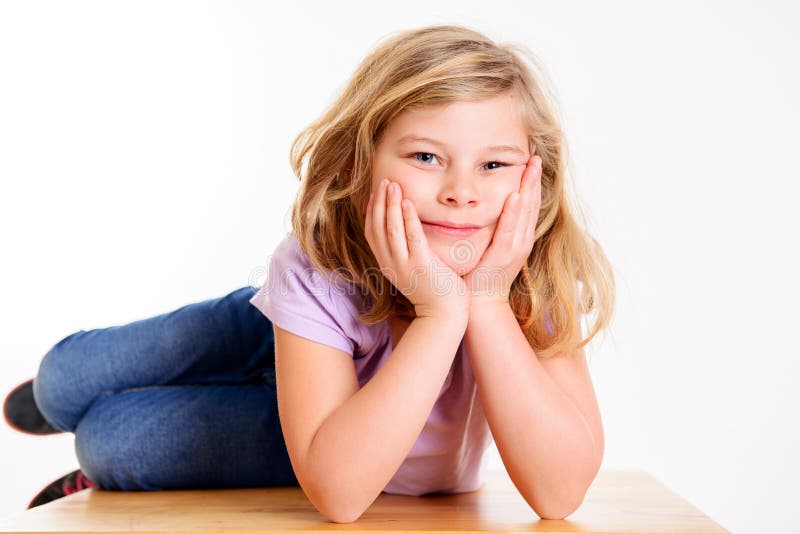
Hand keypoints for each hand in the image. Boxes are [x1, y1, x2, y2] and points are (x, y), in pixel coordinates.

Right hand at [365, 178, 468, 318]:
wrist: (444, 314)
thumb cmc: (434, 290)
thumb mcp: (412, 269)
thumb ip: (407, 252)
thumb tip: (407, 232)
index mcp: (387, 264)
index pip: (371, 233)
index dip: (371, 211)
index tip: (376, 192)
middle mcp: (391, 264)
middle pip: (377, 228)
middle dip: (379, 202)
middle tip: (384, 181)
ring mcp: (404, 265)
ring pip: (390, 229)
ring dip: (389, 205)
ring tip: (393, 184)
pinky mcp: (421, 265)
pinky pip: (411, 237)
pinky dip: (407, 218)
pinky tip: (407, 202)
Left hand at [462, 155, 542, 304]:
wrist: (478, 303)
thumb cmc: (479, 275)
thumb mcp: (490, 246)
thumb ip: (493, 228)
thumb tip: (487, 208)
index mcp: (518, 238)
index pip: (528, 205)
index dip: (531, 183)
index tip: (531, 162)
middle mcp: (521, 241)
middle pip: (531, 204)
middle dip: (533, 179)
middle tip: (535, 156)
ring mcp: (513, 249)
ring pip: (524, 213)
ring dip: (528, 189)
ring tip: (530, 167)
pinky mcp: (501, 256)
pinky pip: (508, 230)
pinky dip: (513, 213)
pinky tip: (514, 196)